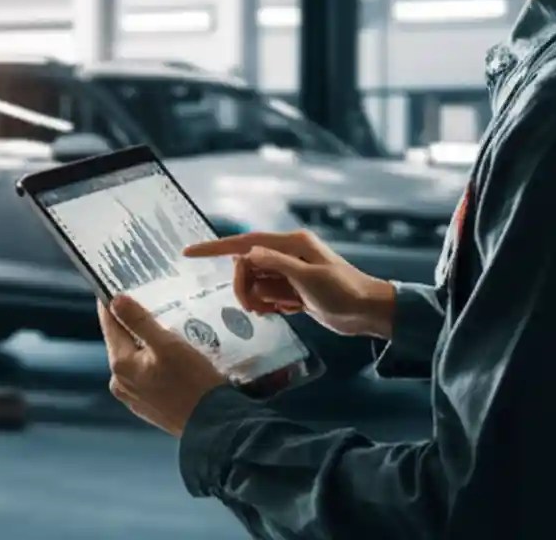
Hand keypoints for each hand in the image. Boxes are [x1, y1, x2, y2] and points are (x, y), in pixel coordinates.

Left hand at [98, 295, 227, 436]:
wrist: (214, 426)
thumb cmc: (193, 382)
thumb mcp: (168, 345)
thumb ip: (139, 321)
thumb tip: (114, 299)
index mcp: (120, 364)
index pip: (109, 323)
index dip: (112, 302)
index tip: (117, 282)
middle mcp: (119, 381)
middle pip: (122, 341)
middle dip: (133, 323)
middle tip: (151, 302)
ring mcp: (132, 396)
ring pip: (135, 358)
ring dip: (145, 344)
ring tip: (166, 329)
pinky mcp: (147, 406)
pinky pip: (145, 375)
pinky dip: (153, 362)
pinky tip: (171, 358)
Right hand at [184, 230, 396, 338]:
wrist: (367, 312)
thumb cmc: (344, 292)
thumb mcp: (310, 279)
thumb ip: (278, 264)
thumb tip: (249, 252)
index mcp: (291, 244)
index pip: (244, 244)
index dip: (215, 248)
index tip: (188, 253)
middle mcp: (286, 254)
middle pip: (245, 267)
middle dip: (245, 288)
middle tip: (258, 308)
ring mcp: (288, 271)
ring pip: (254, 283)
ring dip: (257, 299)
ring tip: (276, 310)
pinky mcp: (291, 288)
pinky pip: (266, 294)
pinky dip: (268, 305)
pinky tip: (285, 311)